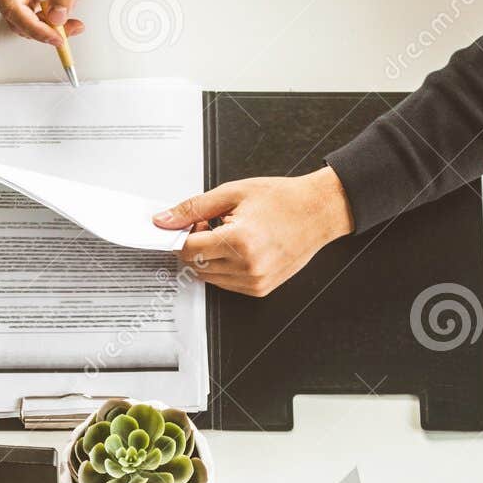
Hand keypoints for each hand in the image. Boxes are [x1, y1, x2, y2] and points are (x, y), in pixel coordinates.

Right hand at [0, 0, 93, 45]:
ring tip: (67, 12)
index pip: (14, 7)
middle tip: (71, 25)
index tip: (56, 36)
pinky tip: (57, 7)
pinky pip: (23, 14)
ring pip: (19, 19)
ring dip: (44, 24)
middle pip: (16, 17)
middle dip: (44, 27)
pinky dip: (42, 18)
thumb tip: (57, 16)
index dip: (36, 28)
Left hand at [155, 167, 353, 297]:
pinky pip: (225, 283)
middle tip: (209, 223)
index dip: (181, 236)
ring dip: (208, 256)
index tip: (183, 225)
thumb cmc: (282, 199)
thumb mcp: (233, 193)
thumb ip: (193, 208)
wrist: (318, 212)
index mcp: (240, 241)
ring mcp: (255, 281)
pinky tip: (238, 246)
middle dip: (194, 244)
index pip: (188, 250)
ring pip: (208, 276)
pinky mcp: (260, 289)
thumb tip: (164, 220)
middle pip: (196, 265)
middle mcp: (248, 266)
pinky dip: (223, 266)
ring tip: (228, 233)